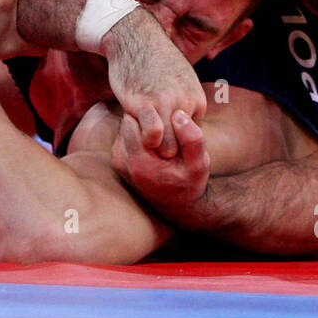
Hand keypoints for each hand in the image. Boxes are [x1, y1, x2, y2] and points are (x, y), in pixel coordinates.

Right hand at [102, 9, 206, 157]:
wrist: (135, 39)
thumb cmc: (153, 63)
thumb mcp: (180, 82)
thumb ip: (184, 104)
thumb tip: (183, 129)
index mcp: (197, 101)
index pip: (192, 140)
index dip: (175, 143)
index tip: (161, 138)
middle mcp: (187, 104)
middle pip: (181, 148)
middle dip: (165, 151)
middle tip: (149, 145)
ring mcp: (167, 105)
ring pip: (168, 148)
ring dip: (153, 149)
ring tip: (141, 138)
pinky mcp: (146, 104)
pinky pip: (153, 136)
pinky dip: (144, 140)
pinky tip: (134, 127)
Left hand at [112, 109, 211, 226]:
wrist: (177, 204)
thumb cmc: (190, 181)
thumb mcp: (199, 163)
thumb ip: (192, 139)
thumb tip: (177, 113)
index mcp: (140, 163)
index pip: (136, 121)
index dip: (153, 114)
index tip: (167, 116)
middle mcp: (123, 162)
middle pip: (128, 121)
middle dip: (145, 118)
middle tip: (164, 120)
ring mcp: (118, 162)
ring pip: (125, 126)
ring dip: (142, 125)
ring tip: (162, 131)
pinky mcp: (117, 160)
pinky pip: (124, 135)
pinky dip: (138, 133)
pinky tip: (155, 139)